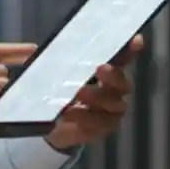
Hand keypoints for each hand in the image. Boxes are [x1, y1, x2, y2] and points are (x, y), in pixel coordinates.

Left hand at [44, 35, 143, 151]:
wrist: (52, 122)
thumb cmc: (58, 90)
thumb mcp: (53, 72)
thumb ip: (54, 61)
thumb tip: (34, 47)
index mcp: (106, 72)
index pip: (122, 59)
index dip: (130, 50)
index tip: (135, 39)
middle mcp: (114, 91)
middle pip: (123, 83)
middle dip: (114, 75)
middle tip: (99, 69)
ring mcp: (111, 112)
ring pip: (115, 104)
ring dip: (97, 97)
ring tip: (77, 93)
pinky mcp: (102, 129)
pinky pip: (100, 124)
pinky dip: (84, 117)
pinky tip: (69, 112)